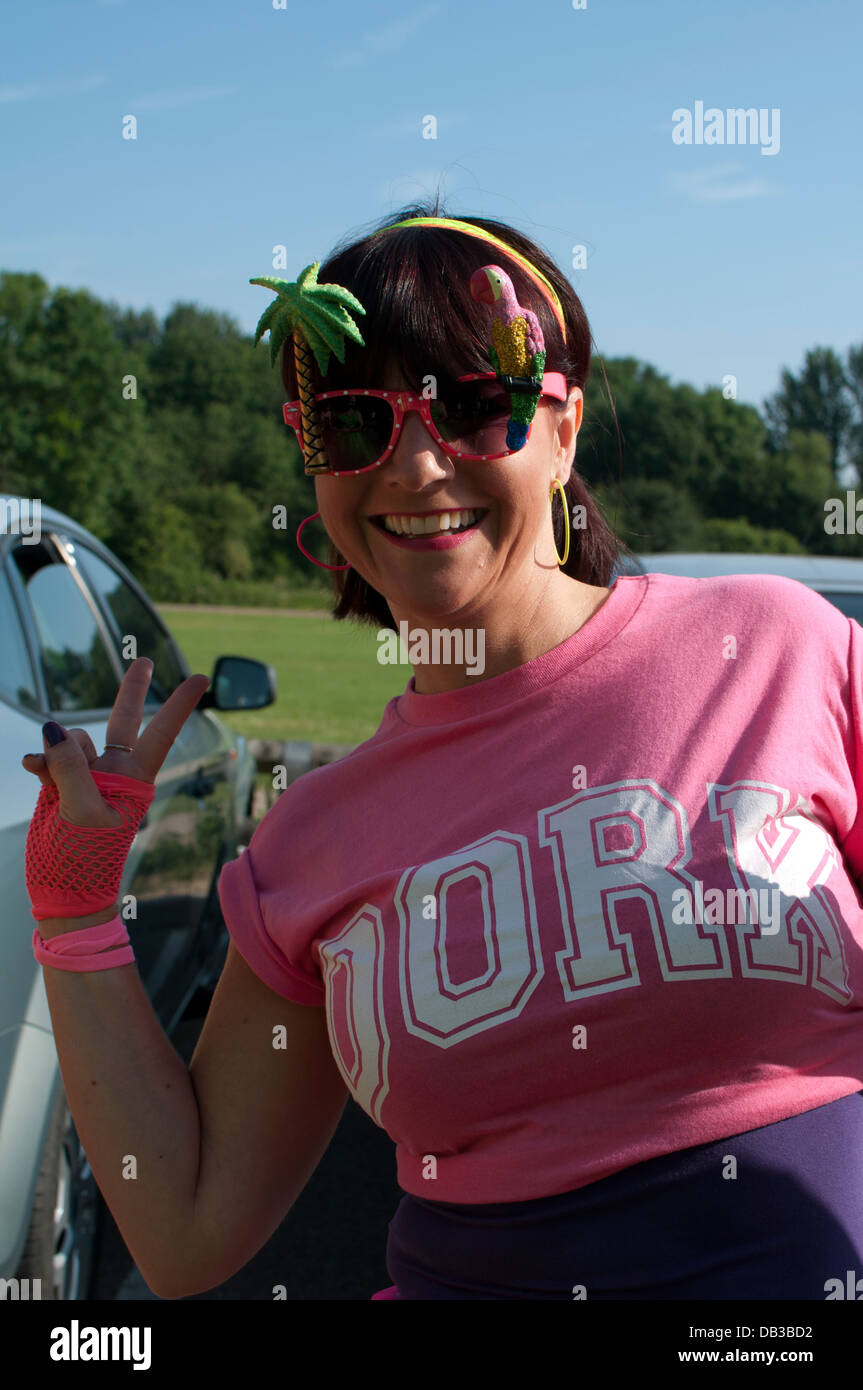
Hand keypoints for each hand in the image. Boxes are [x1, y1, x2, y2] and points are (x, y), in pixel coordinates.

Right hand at [23, 658, 210, 930]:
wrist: (63, 892)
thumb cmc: (84, 860)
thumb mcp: (80, 812)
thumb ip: (69, 768)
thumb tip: (55, 729)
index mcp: (134, 779)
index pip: (160, 732)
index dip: (179, 703)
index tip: (202, 678)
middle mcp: (115, 773)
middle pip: (124, 722)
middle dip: (132, 692)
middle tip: (147, 661)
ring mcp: (89, 778)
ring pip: (73, 742)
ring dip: (57, 753)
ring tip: (51, 785)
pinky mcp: (62, 787)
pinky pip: (50, 759)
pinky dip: (40, 762)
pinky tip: (31, 770)